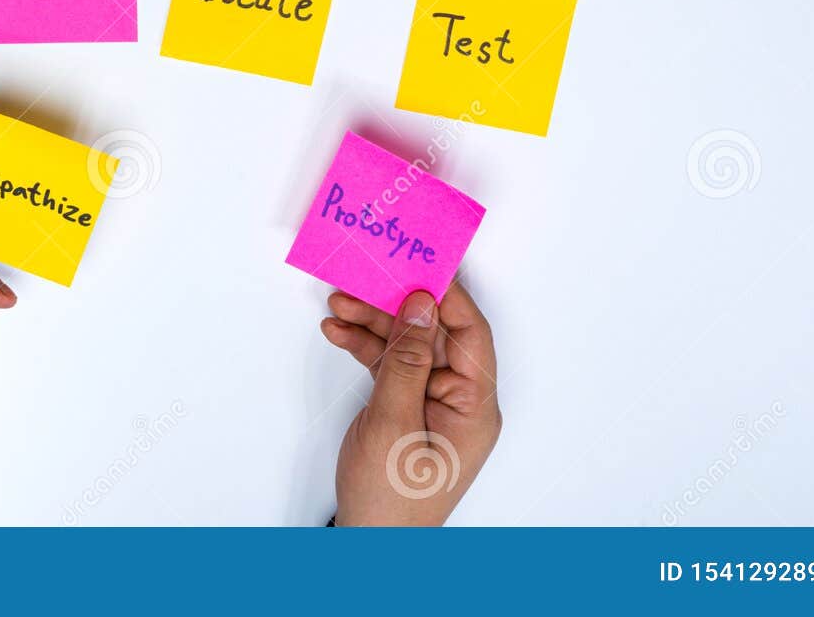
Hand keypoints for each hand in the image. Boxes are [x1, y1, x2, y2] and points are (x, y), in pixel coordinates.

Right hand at [321, 283, 500, 525]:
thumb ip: (407, 361)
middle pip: (435, 335)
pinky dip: (366, 348)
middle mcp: (460, 401)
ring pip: (409, 346)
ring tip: (338, 304)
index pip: (471, 335)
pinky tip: (340, 332)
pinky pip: (392, 366)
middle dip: (396, 307)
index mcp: (475, 407)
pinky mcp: (407, 408)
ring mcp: (433, 404)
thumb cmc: (391, 498)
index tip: (418, 267)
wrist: (371, 546)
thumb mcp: (395, 424)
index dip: (447, 298)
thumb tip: (421, 306)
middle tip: (364, 280)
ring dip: (374, 324)